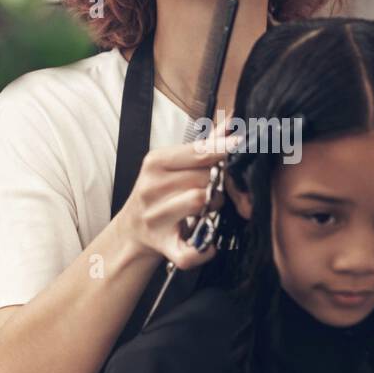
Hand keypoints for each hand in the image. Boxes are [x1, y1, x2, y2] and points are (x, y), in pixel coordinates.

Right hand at [120, 114, 237, 269]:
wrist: (132, 231)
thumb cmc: (160, 192)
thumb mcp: (173, 164)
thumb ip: (203, 146)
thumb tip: (230, 121)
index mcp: (155, 163)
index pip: (197, 153)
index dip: (222, 150)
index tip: (241, 144)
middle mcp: (151, 188)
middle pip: (203, 179)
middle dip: (218, 183)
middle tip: (216, 188)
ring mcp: (155, 218)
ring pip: (201, 203)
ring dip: (214, 207)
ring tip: (209, 208)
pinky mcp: (163, 245)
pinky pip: (191, 250)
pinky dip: (204, 250)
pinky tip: (209, 244)